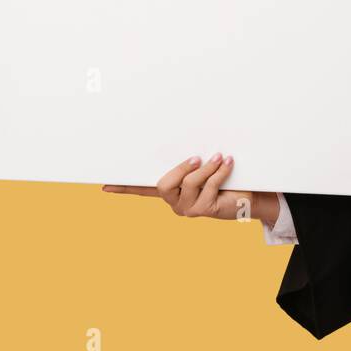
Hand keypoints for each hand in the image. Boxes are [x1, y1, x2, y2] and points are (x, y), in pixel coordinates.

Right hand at [101, 154, 275, 224]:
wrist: (247, 197)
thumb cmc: (223, 179)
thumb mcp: (203, 166)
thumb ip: (190, 159)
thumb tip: (186, 139)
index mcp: (170, 191)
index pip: (141, 190)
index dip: (123, 188)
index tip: (104, 186)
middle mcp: (175, 203)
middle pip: (164, 185)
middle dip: (181, 168)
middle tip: (197, 156)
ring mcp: (188, 209)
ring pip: (190, 183)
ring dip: (207, 167)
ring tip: (221, 156)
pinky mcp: (205, 211)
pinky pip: (209, 186)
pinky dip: (220, 171)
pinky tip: (228, 162)